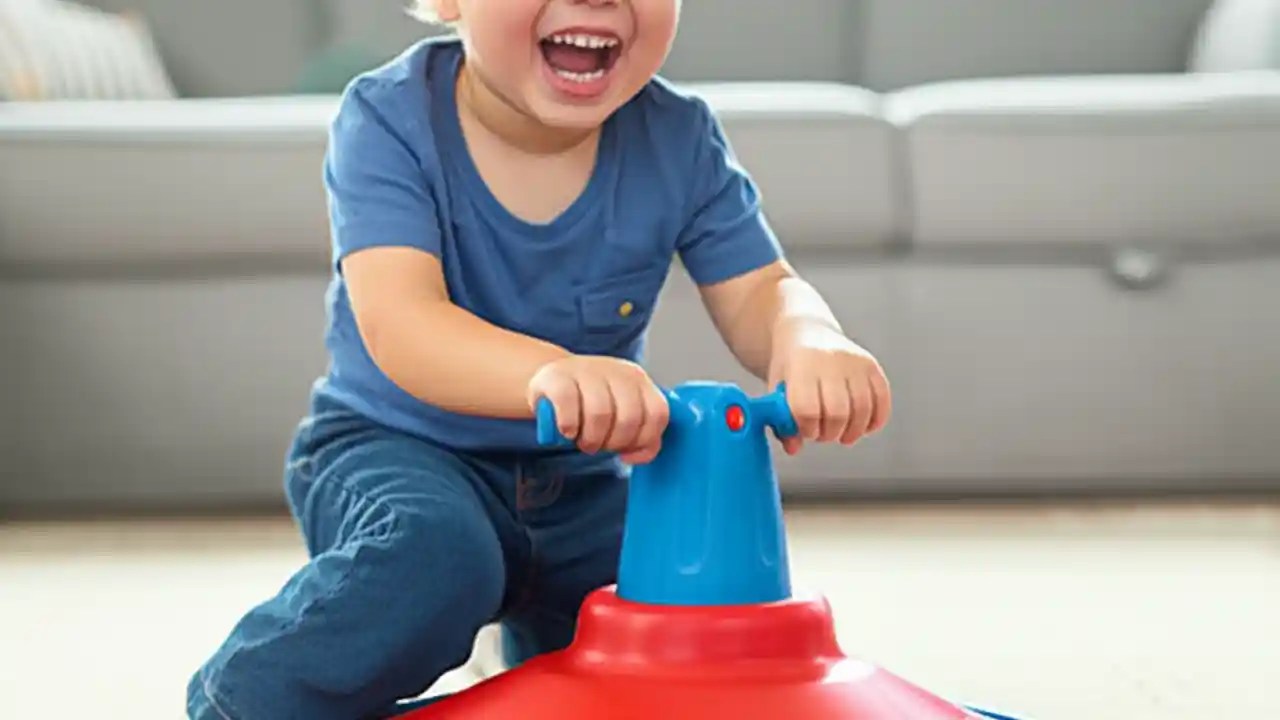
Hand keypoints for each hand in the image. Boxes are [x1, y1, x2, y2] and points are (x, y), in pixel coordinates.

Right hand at [527, 355, 669, 463]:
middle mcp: (616, 371)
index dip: (644, 440)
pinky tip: (568, 431)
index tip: (626, 450)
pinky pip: (568, 405)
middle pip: (629, 417)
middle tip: (601, 446)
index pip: (657, 413)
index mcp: (637, 380)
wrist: (551, 380)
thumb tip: (634, 456)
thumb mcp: (620, 416)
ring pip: (600, 413)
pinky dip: (569, 425)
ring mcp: (586, 370)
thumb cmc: (589, 405)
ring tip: (583, 441)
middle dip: (615, 443)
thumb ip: (639, 437)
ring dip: (592, 439)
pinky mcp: (557, 376)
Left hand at [767, 319, 890, 454]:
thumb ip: (781, 420)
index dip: (806, 428)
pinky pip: (882, 400)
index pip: (807, 409)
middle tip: (822, 433)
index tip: (804, 430)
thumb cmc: (790, 364)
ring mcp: (855, 362)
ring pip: (862, 410)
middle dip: (829, 433)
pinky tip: (863, 427)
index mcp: (802, 364)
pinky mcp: (872, 366)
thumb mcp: (777, 388)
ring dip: (851, 432)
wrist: (806, 331)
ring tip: (840, 433)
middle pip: (837, 413)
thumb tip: (793, 448)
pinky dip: (875, 421)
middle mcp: (831, 361)